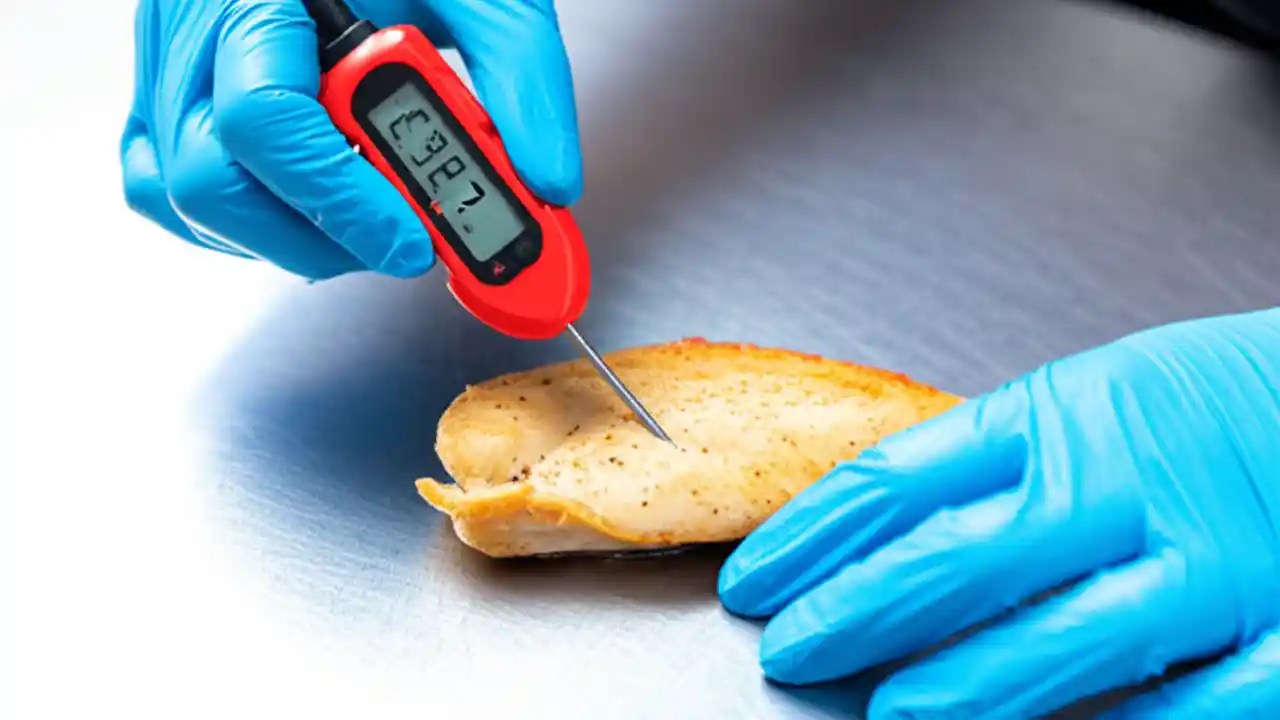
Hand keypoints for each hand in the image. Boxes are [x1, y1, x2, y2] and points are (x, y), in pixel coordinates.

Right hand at [121, 0, 580, 278]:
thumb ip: (521, 73)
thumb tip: (547, 182)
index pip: (264, 119)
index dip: (345, 202)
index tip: (419, 241)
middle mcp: (193, 32)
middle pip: (210, 183)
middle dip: (325, 235)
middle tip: (409, 240)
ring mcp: (170, 70)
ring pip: (196, 204)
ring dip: (301, 236)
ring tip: (378, 212)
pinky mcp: (173, 103)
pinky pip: (189, 196)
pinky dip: (268, 221)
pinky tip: (330, 200)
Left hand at [719, 309, 1279, 717]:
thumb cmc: (1198, 402)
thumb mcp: (1085, 400)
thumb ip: (991, 461)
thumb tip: (883, 525)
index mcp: (1060, 418)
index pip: (900, 480)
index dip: (813, 536)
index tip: (757, 579)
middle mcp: (1122, 487)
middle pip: (957, 560)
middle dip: (856, 614)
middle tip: (789, 650)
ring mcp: (1205, 562)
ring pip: (1060, 641)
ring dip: (964, 686)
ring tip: (888, 712)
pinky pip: (1199, 702)